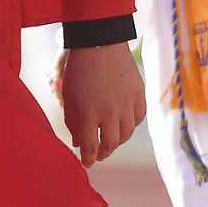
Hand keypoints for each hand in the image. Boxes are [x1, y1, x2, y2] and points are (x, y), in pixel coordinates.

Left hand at [57, 43, 146, 167]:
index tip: (86, 163)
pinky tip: (123, 124)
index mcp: (88, 113)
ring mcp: (127, 104)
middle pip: (111, 144)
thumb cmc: (77, 68)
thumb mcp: (68, 95)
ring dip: (117, 141)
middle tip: (98, 155)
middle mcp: (110, 112)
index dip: (88, 158)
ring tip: (110, 141)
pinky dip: (131, 124)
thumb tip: (78, 142)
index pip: (90, 146)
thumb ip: (72, 121)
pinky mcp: (139, 95)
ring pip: (126, 133)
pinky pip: (138, 118)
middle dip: (103, 153)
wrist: (99, 43)